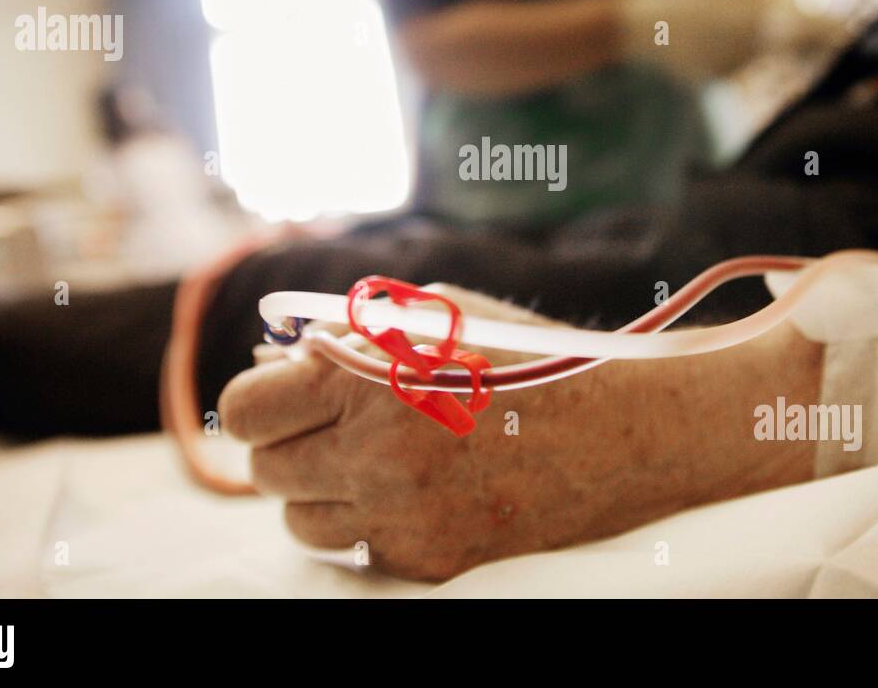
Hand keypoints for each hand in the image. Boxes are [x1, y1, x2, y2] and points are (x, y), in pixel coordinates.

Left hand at [220, 285, 812, 579]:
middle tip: (329, 424)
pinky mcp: (433, 559)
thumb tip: (274, 359)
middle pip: (266, 470)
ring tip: (370, 459)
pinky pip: (357, 548)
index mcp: (371, 379)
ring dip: (320, 489)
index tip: (280, 393)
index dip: (258, 399)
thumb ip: (348, 335)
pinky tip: (414, 487)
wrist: (631, 429)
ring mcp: (406, 516)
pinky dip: (368, 521)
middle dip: (288, 442)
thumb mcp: (438, 318)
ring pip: (300, 521)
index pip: (247, 410)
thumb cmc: (534, 358)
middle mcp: (378, 455)